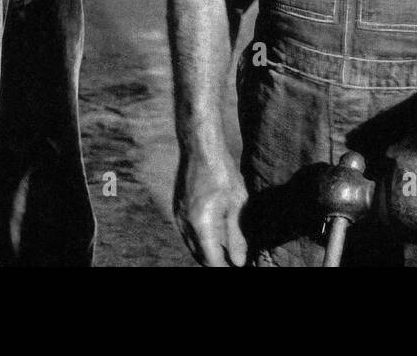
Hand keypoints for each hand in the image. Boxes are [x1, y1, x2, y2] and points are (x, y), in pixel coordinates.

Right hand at [173, 145, 248, 266]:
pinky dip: (200, 241)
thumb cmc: (223, 172)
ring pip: (192, 247)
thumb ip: (237, 236)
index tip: (238, 266)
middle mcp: (185, 225)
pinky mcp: (177, 210)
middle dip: (216, 262)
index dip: (226, 267)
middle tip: (235, 260)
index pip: (212, 261)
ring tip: (227, 252)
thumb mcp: (237, 204)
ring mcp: (178, 217)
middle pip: (199, 257)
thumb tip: (239, 262)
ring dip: (207, 253)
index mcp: (201, 225)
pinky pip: (187, 235)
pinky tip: (214, 236)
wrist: (200, 148)